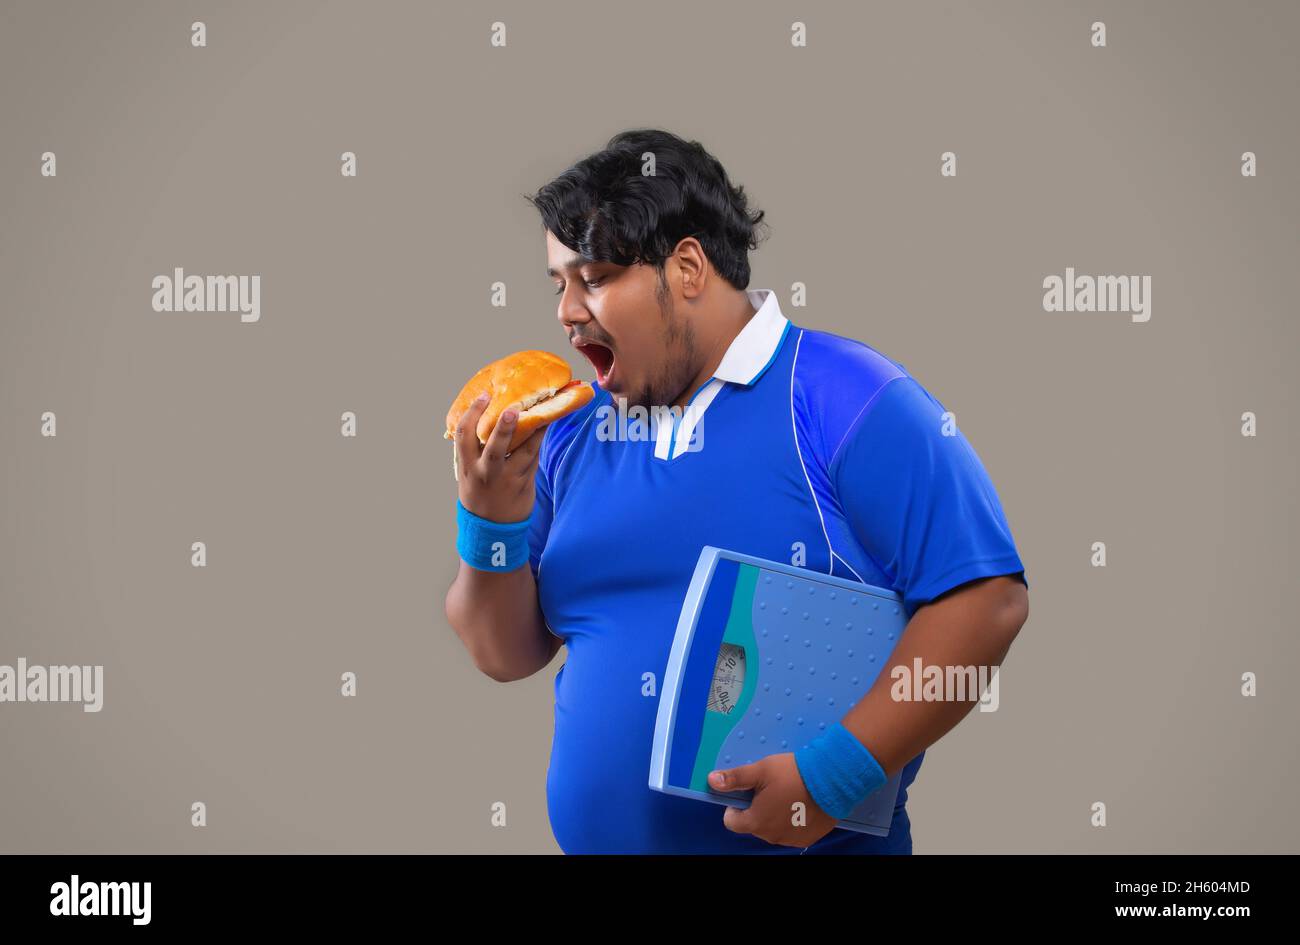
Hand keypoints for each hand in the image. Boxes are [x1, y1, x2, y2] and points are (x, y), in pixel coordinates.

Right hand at [453, 391, 544, 522]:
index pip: (464, 435)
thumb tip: (486, 417)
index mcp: (467, 466)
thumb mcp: (468, 473)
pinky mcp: (524, 483)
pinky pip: (533, 458)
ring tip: (543, 411)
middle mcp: (486, 472)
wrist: (491, 529)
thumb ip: (474, 450)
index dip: (473, 414)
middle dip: (504, 428)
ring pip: (523, 452)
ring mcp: (507, 479)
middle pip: (495, 447)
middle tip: (512, 409)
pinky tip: (546, 424)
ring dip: (534, 431)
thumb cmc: (478, 492)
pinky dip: (539, 441)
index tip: (483, 396)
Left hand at [710, 753, 838, 848]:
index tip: (747, 792)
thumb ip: (735, 778)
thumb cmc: (793, 774)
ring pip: (773, 828)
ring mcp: (791, 840)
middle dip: (757, 808)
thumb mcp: (760, 770)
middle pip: (754, 824)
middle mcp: (771, 836)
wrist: (833, 779)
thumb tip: (711, 780)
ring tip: (788, 794)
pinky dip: (792, 820)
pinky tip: (801, 804)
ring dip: (775, 815)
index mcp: (756, 822)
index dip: (735, 806)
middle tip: (771, 788)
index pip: (731, 822)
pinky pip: (791, 831)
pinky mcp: (808, 838)